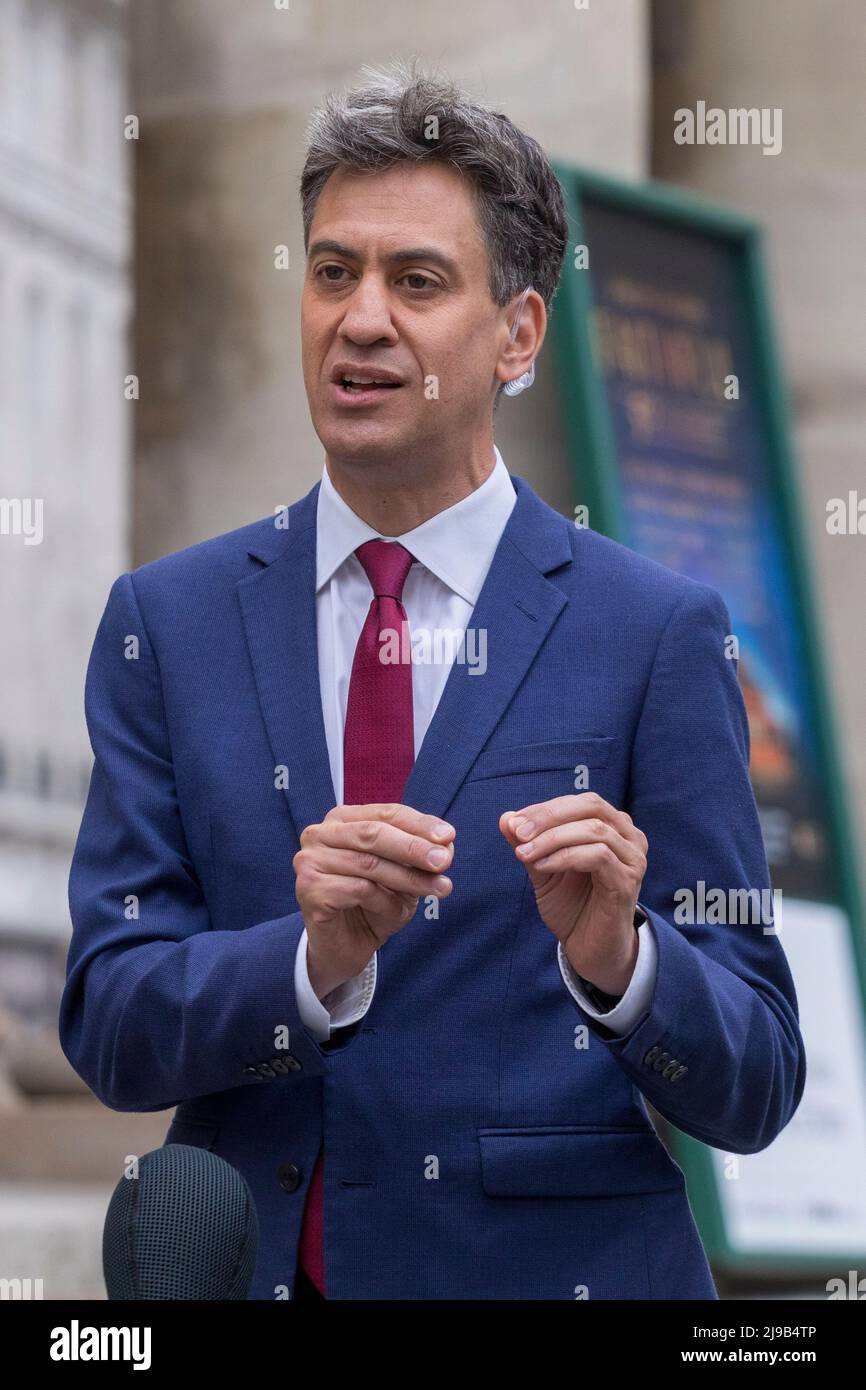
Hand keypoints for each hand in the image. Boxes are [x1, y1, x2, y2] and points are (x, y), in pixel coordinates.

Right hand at [294, 803, 454, 998]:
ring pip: (369, 863)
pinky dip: (385, 901)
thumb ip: (421, 856)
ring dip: (409, 878)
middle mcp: (319, 834)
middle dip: (414, 847)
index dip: (419, 824)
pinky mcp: (309, 889)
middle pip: (374, 833)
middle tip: (444, 861)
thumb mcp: (405, 875)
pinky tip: (395, 913)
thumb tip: (446, 843)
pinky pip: (358, 889)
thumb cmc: (374, 904)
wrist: (346, 947)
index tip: (449, 837)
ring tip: (439, 889)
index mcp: (342, 820)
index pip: (385, 814)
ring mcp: (309, 861)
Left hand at [499, 793, 646, 994]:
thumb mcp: (543, 868)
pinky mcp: (628, 882)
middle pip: (591, 807)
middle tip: (518, 832)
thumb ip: (528, 843)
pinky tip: (542, 867)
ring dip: (552, 839)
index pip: (580, 802)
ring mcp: (632, 859)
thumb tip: (506, 818)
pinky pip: (598, 856)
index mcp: (612, 827)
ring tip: (525, 854)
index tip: (514, 822)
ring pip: (594, 830)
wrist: (589, 948)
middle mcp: (629, 837)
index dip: (545, 808)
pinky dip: (565, 857)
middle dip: (549, 816)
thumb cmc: (572, 905)